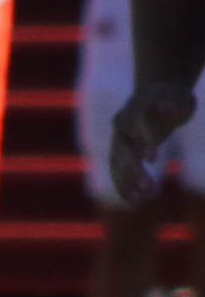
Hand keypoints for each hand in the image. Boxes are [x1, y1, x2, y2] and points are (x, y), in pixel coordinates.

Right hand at [110, 82, 197, 202]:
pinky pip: (117, 169)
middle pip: (123, 149)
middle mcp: (121, 125)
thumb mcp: (179, 98)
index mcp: (134, 108)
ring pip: (117, 162)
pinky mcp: (119, 151)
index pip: (136, 124)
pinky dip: (123, 185)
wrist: (154, 94)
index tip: (153, 159)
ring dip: (126, 182)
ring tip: (138, 201)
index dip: (143, 140)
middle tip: (149, 189)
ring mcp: (118, 138)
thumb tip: (168, 108)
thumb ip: (173, 104)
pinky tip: (132, 202)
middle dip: (134, 170)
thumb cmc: (172, 97)